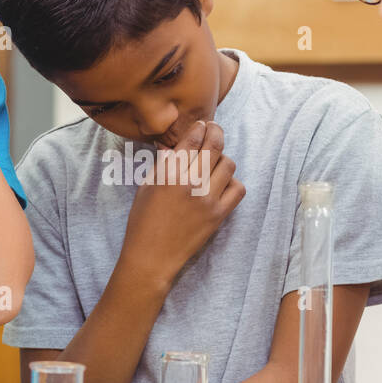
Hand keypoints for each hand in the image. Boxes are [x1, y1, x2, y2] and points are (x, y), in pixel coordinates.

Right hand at [120, 120, 245, 289]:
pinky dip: (233, 182)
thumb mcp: (146, 186)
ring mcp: (208, 199)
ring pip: (229, 164)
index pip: (192, 138)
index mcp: (169, 173)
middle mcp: (191, 183)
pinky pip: (238, 189)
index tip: (201, 125)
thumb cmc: (143, 221)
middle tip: (214, 130)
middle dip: (216, 132)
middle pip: (215, 145)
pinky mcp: (219, 215)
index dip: (199, 127)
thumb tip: (174, 144)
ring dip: (222, 158)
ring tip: (214, 162)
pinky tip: (222, 184)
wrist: (151, 257)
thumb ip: (163, 164)